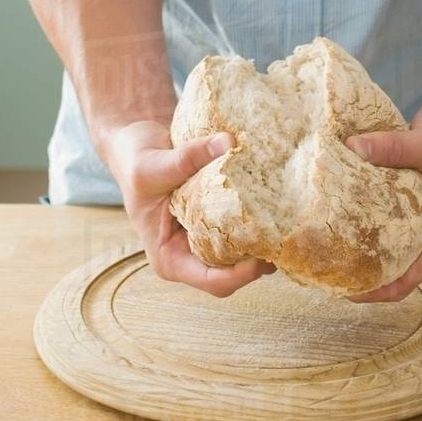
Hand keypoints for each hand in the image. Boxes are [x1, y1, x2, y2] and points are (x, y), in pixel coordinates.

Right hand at [102, 119, 276, 296]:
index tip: (265, 252)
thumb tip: (229, 144)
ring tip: (287, 216)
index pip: (212, 281)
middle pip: (235, 269)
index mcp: (170, 257)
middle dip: (261, 256)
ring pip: (244, 247)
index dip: (242, 274)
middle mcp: (191, 251)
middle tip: (285, 232)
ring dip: (265, 235)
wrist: (136, 140)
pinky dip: (260, 212)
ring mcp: (206, 233)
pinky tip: (277, 195)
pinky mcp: (219, 212)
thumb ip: (189, 157)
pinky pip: (244, 220)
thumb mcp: (151, 165)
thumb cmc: (134, 161)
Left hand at [342, 103, 421, 302]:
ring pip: (384, 249)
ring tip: (325, 250)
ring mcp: (419, 223)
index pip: (406, 281)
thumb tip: (351, 148)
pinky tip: (336, 219)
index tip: (342, 289)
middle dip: (360, 275)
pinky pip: (380, 225)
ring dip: (358, 251)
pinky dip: (361, 225)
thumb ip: (392, 148)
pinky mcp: (406, 206)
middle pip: (392, 271)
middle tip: (324, 270)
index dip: (374, 291)